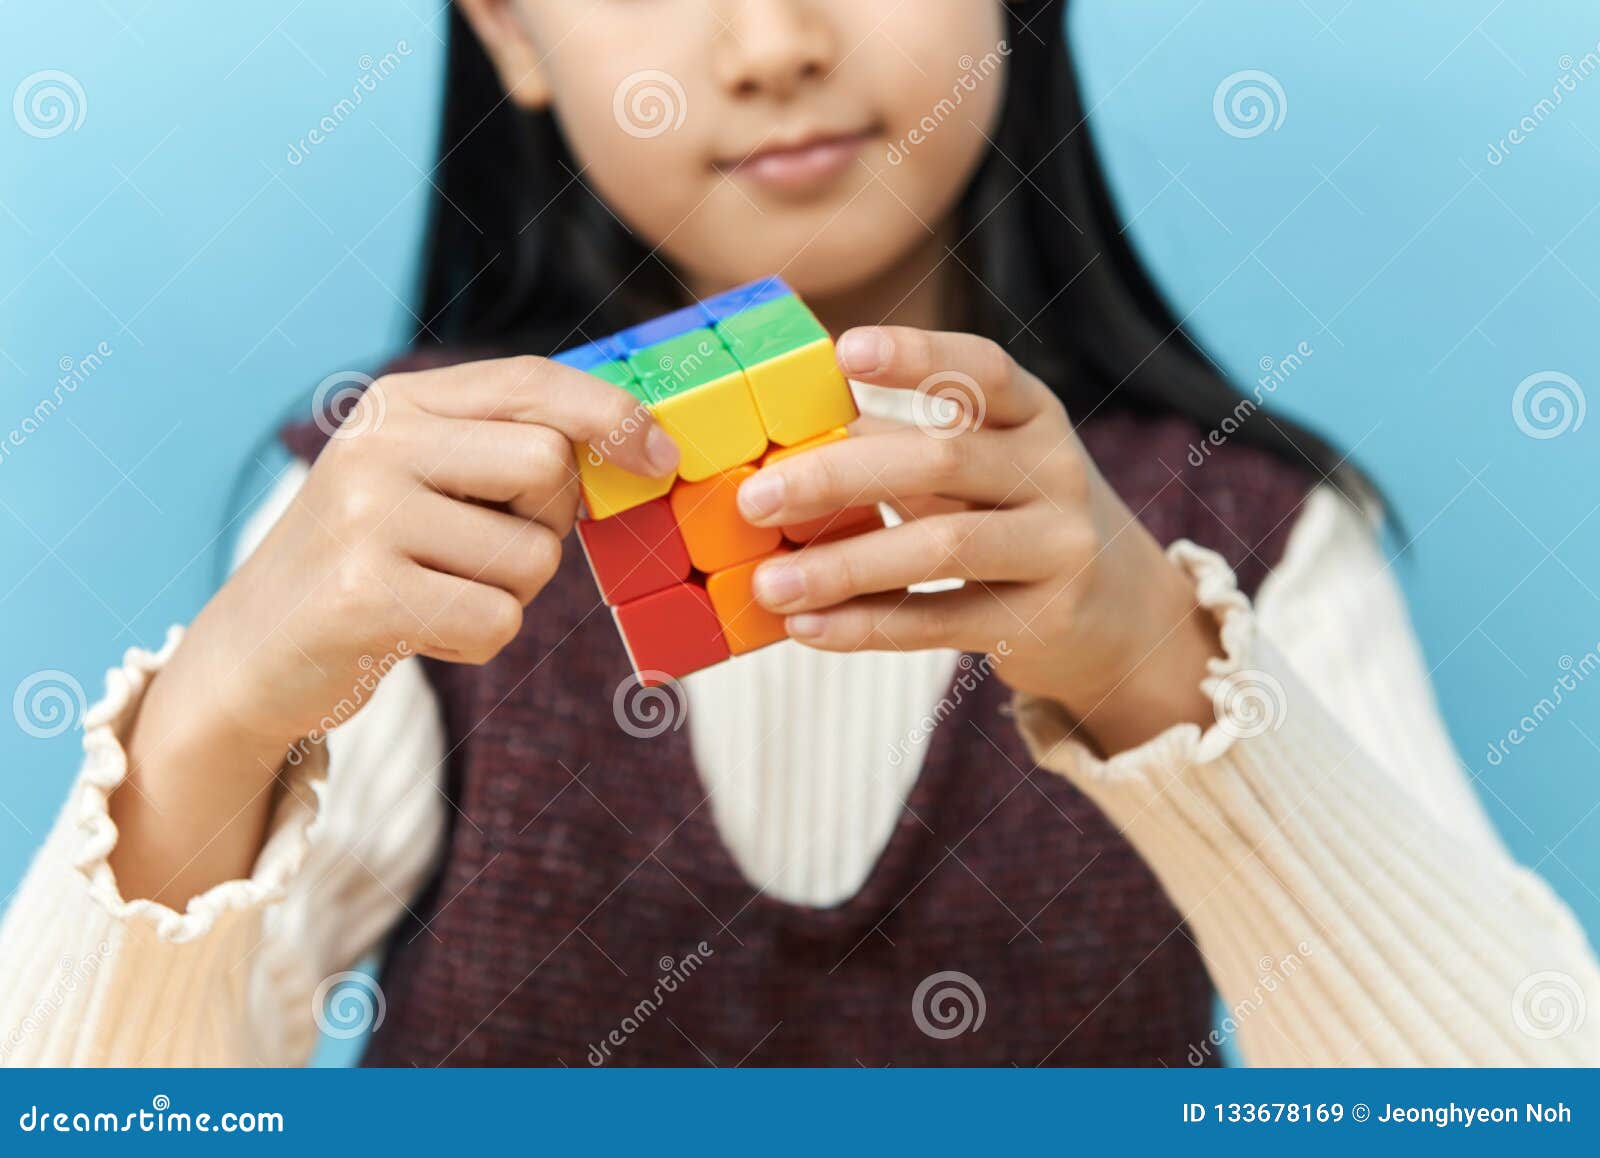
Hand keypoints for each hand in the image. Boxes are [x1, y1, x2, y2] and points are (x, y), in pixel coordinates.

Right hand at [114, 355, 676, 902]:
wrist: (253, 652)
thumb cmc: (372, 562)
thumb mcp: (424, 478)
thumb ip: (508, 448)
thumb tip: (639, 444)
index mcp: (399, 403)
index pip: (534, 382)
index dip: (612, 414)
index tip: (662, 455)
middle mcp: (378, 444)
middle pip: (548, 468)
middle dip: (546, 523)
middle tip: (483, 546)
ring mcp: (366, 516)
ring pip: (531, 557)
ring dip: (507, 591)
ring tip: (435, 589)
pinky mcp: (364, 595)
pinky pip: (497, 621)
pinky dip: (476, 639)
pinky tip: (418, 627)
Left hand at [736, 327, 1220, 752]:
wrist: (1115, 613)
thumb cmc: (1012, 518)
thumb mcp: (977, 468)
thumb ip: (897, 448)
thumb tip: (780, 447)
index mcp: (1033, 416)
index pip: (982, 370)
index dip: (916, 355)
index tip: (844, 352)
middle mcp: (1056, 471)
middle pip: (943, 460)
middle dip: (838, 477)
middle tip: (756, 498)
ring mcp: (1059, 547)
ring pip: (942, 548)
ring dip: (843, 566)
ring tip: (767, 582)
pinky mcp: (1045, 619)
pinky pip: (942, 622)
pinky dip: (867, 626)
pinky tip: (807, 627)